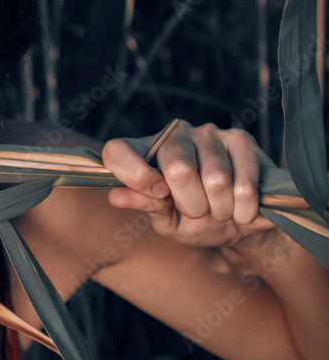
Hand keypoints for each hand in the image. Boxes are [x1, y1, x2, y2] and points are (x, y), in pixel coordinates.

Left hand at [102, 120, 277, 247]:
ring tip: (221, 208)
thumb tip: (115, 197)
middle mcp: (173, 135)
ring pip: (216, 178)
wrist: (242, 225)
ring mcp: (208, 133)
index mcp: (145, 152)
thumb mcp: (167, 219)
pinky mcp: (241, 140)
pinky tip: (242, 208)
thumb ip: (144, 204)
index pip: (118, 150)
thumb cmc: (197, 221)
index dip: (134, 175)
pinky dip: (243, 207)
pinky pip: (244, 182)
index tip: (160, 195)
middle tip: (199, 211)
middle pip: (178, 168)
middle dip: (192, 204)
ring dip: (221, 208)